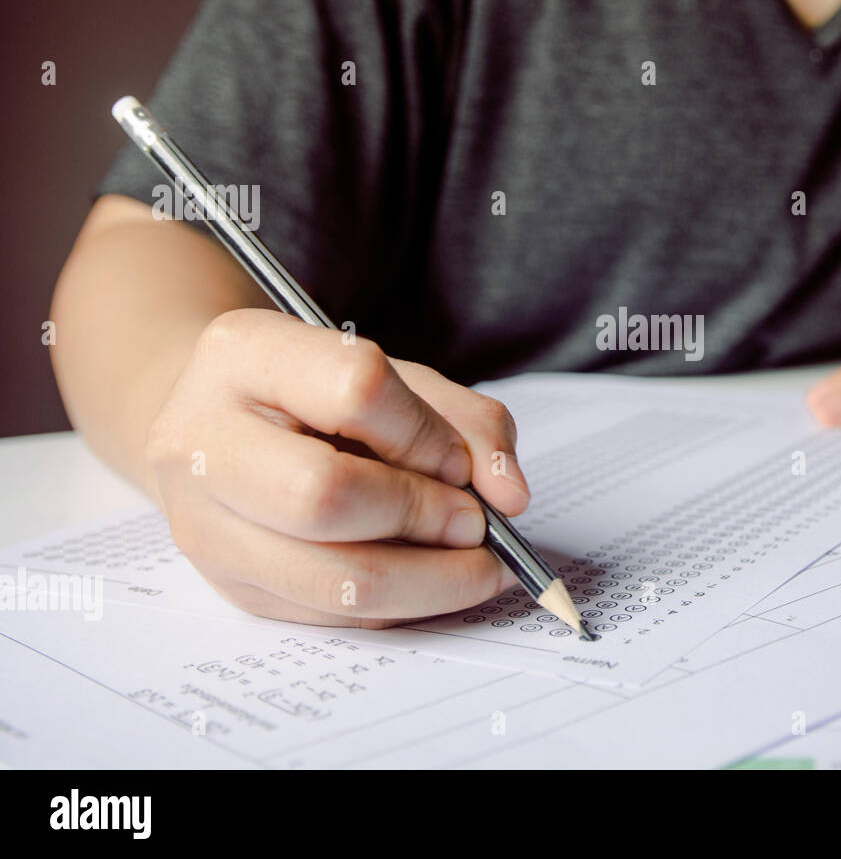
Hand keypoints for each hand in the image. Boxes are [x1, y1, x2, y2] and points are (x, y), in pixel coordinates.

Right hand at [144, 308, 529, 627]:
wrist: (224, 428)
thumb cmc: (322, 397)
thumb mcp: (397, 380)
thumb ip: (468, 423)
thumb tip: (508, 495)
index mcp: (245, 355)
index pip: (354, 389)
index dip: (426, 433)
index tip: (460, 460)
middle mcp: (201, 438)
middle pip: (325, 495)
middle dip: (423, 514)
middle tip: (473, 523)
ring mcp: (204, 523)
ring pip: (333, 578)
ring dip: (431, 579)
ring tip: (472, 561)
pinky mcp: (231, 587)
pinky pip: (335, 616)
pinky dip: (403, 604)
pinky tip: (429, 578)